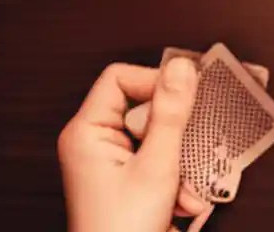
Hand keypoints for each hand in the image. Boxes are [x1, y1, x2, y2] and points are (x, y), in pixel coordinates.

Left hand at [58, 59, 206, 231]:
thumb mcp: (156, 167)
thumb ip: (171, 114)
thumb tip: (182, 68)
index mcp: (87, 132)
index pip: (120, 79)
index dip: (155, 82)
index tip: (186, 95)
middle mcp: (95, 144)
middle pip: (144, 109)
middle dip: (174, 137)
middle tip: (186, 152)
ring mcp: (111, 164)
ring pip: (158, 139)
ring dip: (180, 165)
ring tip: (182, 191)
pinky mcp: (127, 182)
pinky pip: (160, 163)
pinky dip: (177, 182)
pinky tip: (181, 205)